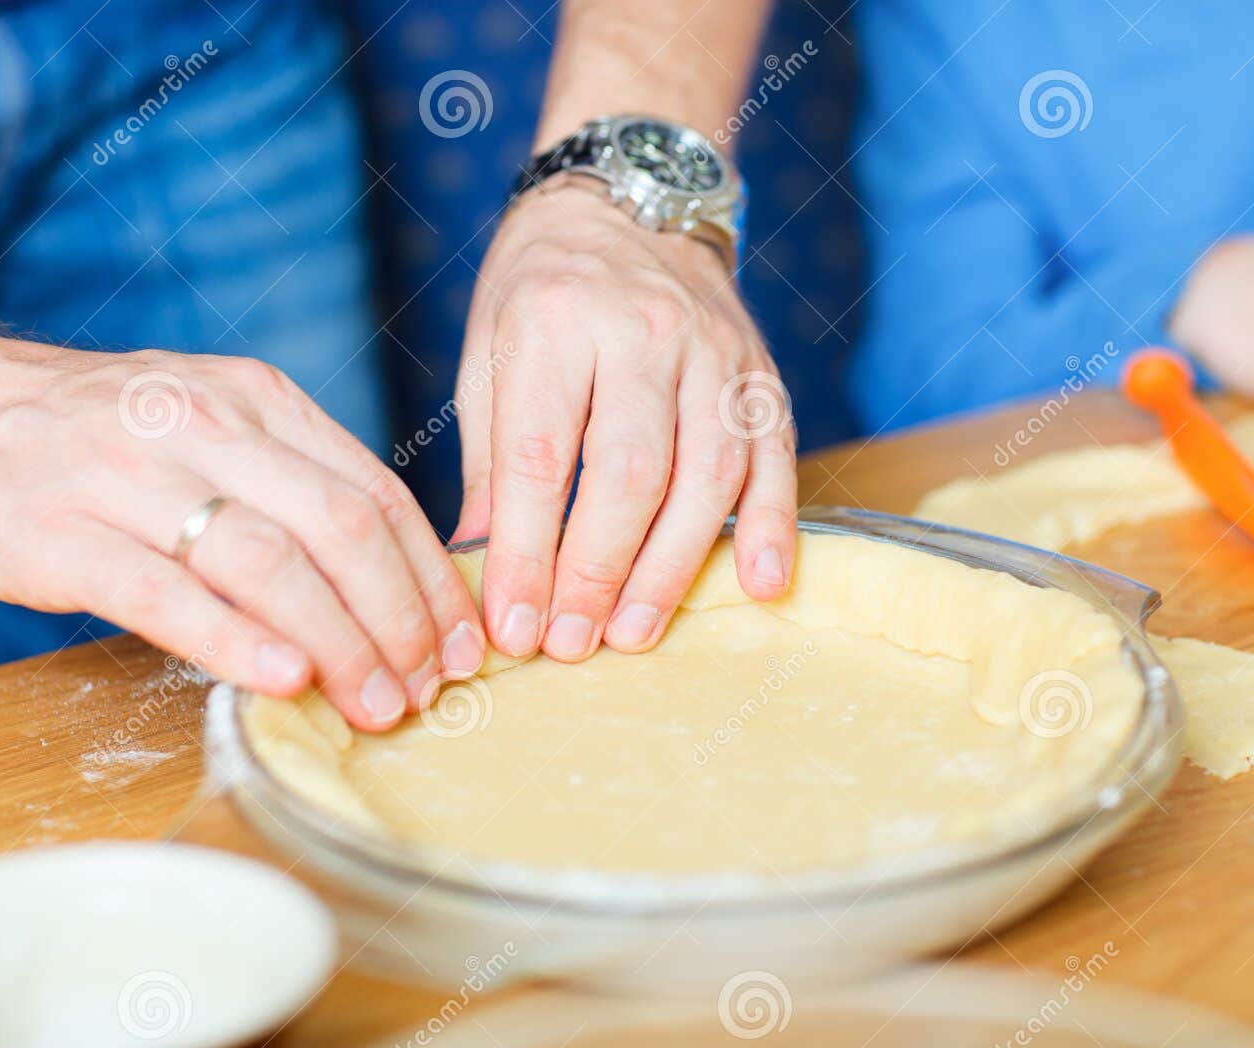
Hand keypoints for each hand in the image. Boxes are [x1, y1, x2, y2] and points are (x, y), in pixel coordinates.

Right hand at [0, 336, 484, 731]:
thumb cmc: (93, 437)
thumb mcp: (209, 423)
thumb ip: (291, 483)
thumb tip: (389, 582)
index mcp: (256, 400)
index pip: (376, 493)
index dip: (431, 578)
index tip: (463, 644)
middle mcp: (205, 424)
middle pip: (342, 528)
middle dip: (403, 620)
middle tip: (429, 689)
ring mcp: (132, 475)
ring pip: (269, 563)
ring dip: (340, 644)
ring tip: (377, 705)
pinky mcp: (64, 532)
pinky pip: (169, 593)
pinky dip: (239, 641)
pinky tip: (286, 682)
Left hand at [455, 184, 797, 663]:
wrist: (630, 197)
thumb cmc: (543, 288)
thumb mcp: (488, 351)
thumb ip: (490, 459)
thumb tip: (480, 568)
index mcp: (556, 322)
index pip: (540, 457)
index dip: (526, 552)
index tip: (512, 625)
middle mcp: (643, 331)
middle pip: (630, 473)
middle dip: (598, 571)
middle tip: (571, 644)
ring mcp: (713, 352)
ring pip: (707, 474)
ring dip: (672, 566)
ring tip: (635, 633)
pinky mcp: (760, 374)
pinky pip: (774, 456)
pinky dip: (772, 525)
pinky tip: (762, 585)